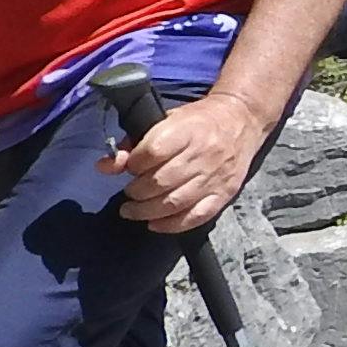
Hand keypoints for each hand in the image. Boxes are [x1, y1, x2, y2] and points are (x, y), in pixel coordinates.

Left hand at [104, 90, 277, 232]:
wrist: (241, 120)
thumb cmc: (197, 121)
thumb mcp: (164, 120)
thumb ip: (133, 143)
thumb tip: (105, 166)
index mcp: (186, 130)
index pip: (152, 152)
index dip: (133, 164)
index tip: (129, 167)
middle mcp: (202, 154)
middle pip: (160, 182)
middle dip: (136, 192)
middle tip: (129, 193)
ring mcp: (214, 177)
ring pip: (174, 203)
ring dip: (146, 212)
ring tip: (133, 210)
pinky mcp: (223, 194)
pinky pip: (195, 217)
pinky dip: (172, 225)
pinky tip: (155, 223)